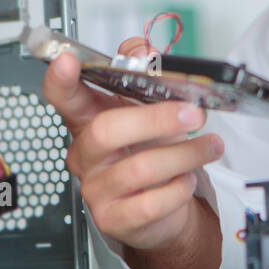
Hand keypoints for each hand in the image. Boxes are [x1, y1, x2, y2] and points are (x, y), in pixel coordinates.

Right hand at [43, 37, 223, 253]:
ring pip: (140, 168)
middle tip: (193, 115)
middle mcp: (86, 155)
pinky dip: (179, 188)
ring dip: (184, 154)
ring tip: (208, 146)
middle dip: (156, 120)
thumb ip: (145, 73)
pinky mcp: (114, 220)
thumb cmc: (152, 151)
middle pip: (106, 131)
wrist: (164, 206)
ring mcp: (96, 189)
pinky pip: (152, 202)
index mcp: (89, 120)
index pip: (64, 96)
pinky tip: (186, 180)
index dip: (60, 79)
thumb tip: (144, 49)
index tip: (67, 60)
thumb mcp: (150, 109)